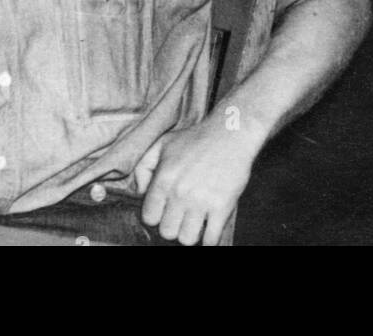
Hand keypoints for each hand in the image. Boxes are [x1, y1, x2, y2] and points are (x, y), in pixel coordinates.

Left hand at [134, 113, 262, 245]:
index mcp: (163, 179)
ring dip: (191, 232)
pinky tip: (210, 227)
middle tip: (182, 214)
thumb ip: (143, 167)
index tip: (165, 209)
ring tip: (196, 220)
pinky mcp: (223, 206)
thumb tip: (140, 192)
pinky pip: (211, 240)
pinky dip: (210, 238)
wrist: (232, 132)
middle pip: (167, 232)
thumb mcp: (163, 144)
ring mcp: (202, 201)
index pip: (149, 218)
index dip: (156, 215)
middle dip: (173, 224)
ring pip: (187, 239)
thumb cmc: (197, 138)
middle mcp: (180, 193)